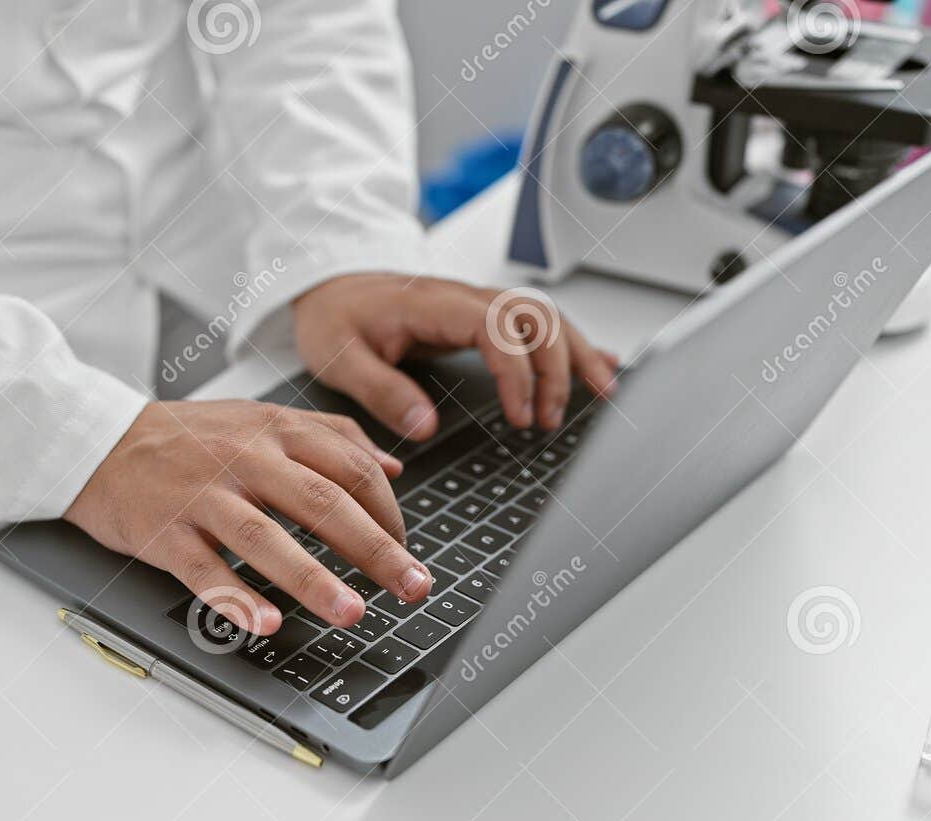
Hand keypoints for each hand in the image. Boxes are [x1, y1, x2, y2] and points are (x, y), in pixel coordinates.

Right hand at [63, 400, 431, 634]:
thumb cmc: (189, 437)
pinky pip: (205, 569)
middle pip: (323, 503)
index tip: (410, 551)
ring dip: (314, 580)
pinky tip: (266, 623)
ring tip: (352, 613)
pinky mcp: (167, 531)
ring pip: (267, 538)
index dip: (390, 513)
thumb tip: (393, 465)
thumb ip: (331, 435)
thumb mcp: (263, 418)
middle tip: (412, 587)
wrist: (100, 441)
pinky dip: (235, 597)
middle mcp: (246, 459)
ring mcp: (205, 495)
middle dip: (376, 549)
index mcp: (277, 431)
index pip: (352, 469)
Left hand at [292, 274, 619, 439]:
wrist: (330, 284)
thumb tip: (424, 426)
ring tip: (601, 394)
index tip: (520, 416)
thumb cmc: (335, 317)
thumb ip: (381, 391)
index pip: (497, 328)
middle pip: (536, 317)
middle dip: (557, 368)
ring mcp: (478, 303)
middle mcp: (465, 297)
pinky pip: (538, 323)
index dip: (517, 373)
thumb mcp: (339, 357)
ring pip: (546, 316)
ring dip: (577, 354)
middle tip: (549, 420)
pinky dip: (573, 344)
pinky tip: (600, 365)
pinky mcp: (483, 315)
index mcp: (434, 304)